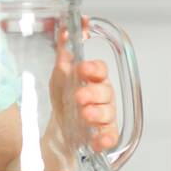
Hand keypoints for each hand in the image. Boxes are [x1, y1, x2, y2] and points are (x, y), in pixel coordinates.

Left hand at [54, 18, 118, 151]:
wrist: (59, 124)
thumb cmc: (65, 96)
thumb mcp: (59, 74)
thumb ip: (63, 52)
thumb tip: (63, 30)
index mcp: (94, 78)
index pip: (101, 69)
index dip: (93, 68)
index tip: (83, 68)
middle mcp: (103, 96)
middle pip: (106, 91)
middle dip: (93, 93)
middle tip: (79, 96)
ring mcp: (105, 115)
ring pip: (109, 113)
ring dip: (97, 113)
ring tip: (85, 114)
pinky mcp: (104, 134)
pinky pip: (110, 136)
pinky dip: (106, 139)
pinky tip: (99, 140)